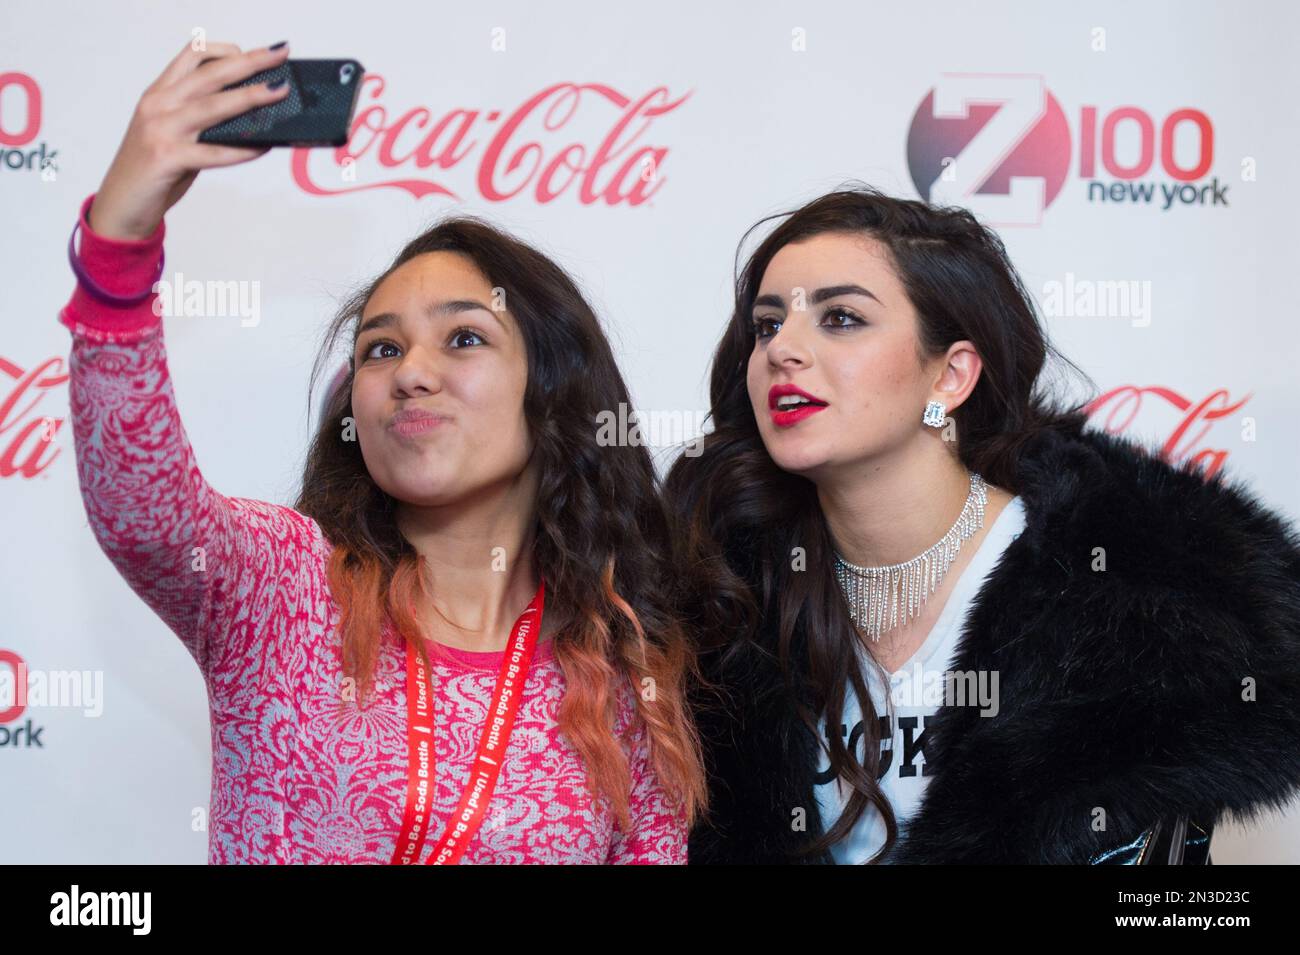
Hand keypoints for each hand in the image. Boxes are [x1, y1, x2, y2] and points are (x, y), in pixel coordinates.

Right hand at [88, 39, 291, 240]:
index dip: (226, 50)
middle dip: (249, 63)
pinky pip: (214, 152)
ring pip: (213, 106)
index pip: (192, 55)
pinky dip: (242, 149)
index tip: (255, 53)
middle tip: (279, 56)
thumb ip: (202, 120)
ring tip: (278, 92)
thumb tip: (251, 117)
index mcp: (159, 93)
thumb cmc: (153, 170)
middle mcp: (158, 105)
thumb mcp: (174, 133)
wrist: (121, 204)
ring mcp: (161, 130)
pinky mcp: (167, 157)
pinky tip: (263, 147)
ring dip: (250, 97)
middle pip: (210, 74)